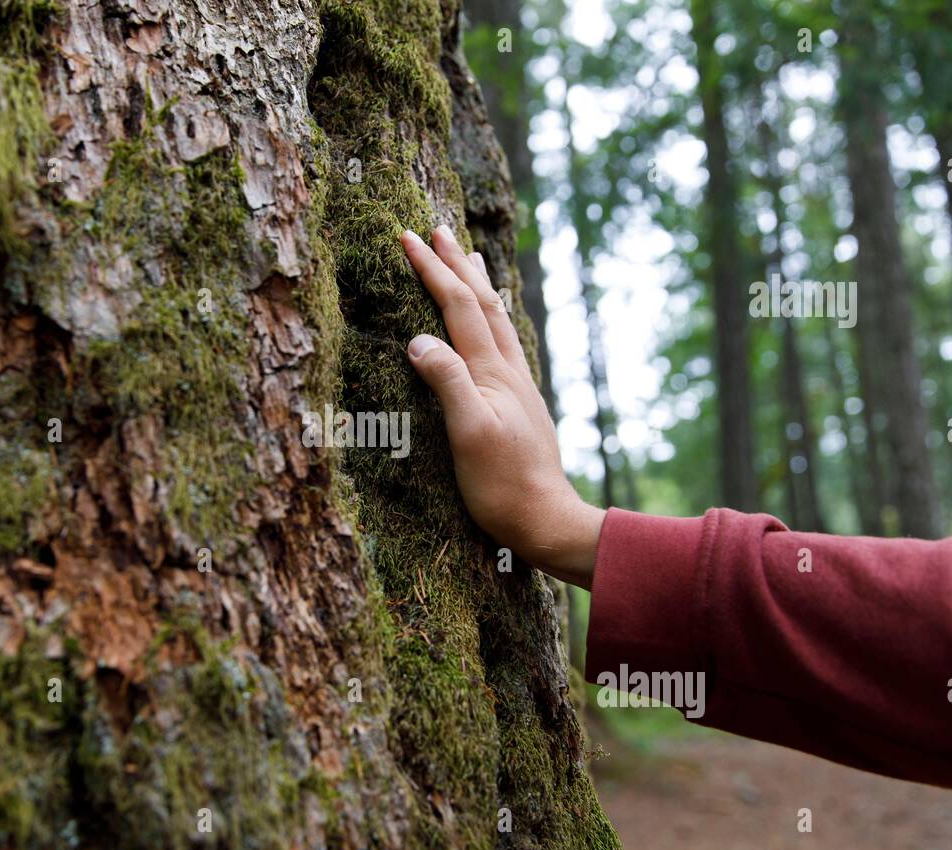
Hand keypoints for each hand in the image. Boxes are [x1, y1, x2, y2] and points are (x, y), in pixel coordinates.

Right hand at [401, 225, 604, 587]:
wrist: (544, 518)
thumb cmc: (500, 485)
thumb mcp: (467, 434)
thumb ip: (447, 382)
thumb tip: (417, 339)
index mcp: (492, 373)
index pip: (459, 307)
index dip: (433, 270)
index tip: (407, 238)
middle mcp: (508, 370)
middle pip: (482, 302)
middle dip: (456, 264)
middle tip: (438, 229)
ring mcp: (517, 386)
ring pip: (498, 319)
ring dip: (480, 284)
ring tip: (471, 257)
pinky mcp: (519, 403)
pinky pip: (504, 343)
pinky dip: (492, 318)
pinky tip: (492, 325)